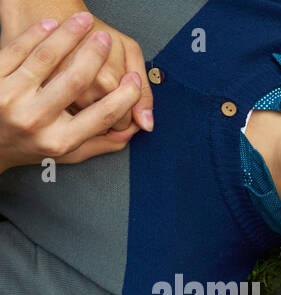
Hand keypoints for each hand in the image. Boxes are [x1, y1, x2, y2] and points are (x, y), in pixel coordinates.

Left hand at [0, 14, 142, 172]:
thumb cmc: (30, 146)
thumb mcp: (66, 154)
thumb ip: (101, 143)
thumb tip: (133, 130)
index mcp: (59, 140)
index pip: (102, 115)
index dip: (125, 96)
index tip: (133, 81)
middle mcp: (35, 121)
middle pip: (76, 81)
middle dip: (94, 54)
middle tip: (105, 39)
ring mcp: (10, 99)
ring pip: (46, 58)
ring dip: (68, 34)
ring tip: (83, 21)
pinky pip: (18, 49)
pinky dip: (37, 33)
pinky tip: (52, 24)